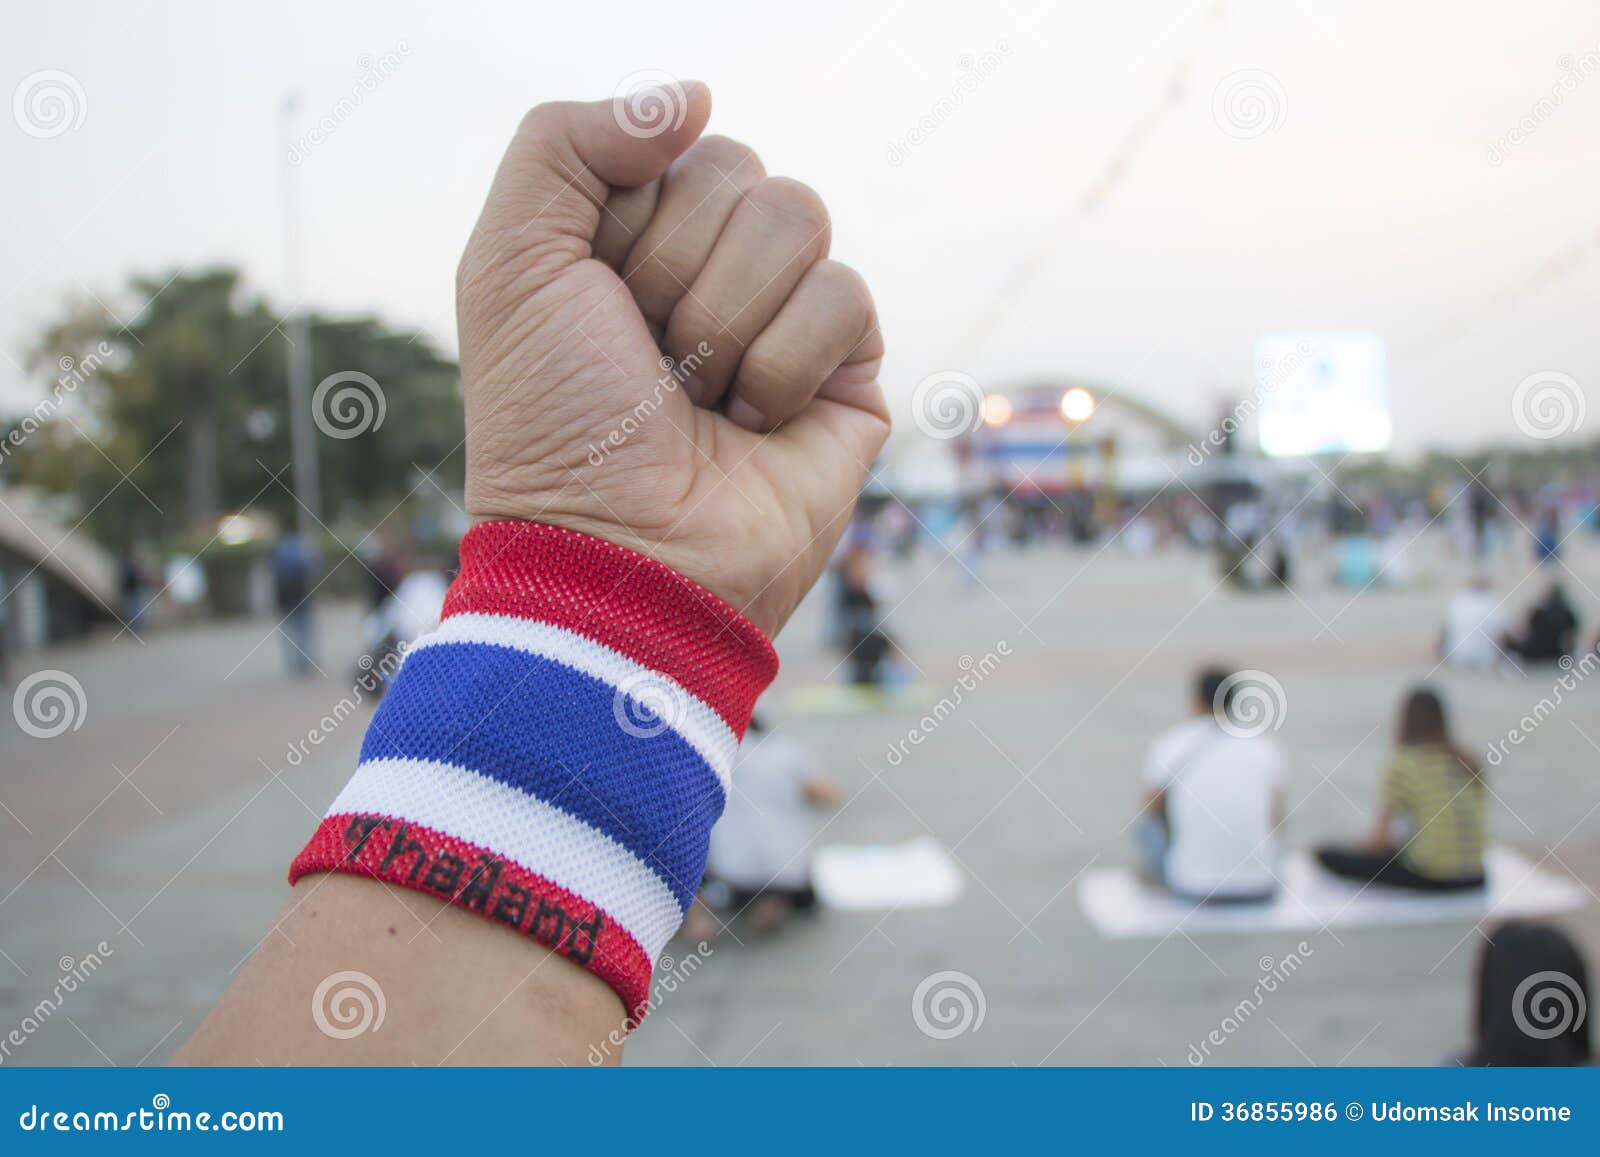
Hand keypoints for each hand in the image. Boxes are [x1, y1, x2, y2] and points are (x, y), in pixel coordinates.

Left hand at [456, 82, 887, 638]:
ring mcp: (785, 319)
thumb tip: (694, 96)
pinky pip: (845, 295)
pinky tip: (756, 426)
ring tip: (702, 399)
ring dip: (727, 319)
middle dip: (676, 272)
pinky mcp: (849, 372)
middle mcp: (714, 272)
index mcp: (635, 238)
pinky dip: (784, 365)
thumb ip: (566, 139)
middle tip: (652, 362)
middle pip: (739, 173)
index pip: (673, 147)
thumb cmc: (555, 422)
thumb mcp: (511, 259)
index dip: (630, 221)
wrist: (618, 550)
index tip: (600, 307)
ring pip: (799, 218)